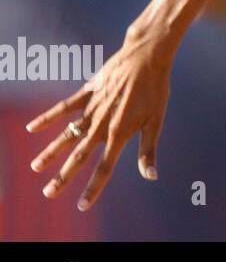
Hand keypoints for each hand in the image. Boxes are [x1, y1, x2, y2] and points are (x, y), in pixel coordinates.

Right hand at [27, 26, 174, 209]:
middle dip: (63, 177)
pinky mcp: (87, 92)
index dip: (93, 188)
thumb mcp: (156, 121)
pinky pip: (63, 107)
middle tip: (48, 194)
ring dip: (50, 152)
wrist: (147, 56)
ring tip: (36, 168)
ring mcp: (92, 108)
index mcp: (119, 133)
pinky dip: (48, 118)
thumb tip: (151, 176)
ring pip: (66, 135)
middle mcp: (101, 124)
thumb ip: (148, 150)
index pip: (104, 168)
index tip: (82, 206)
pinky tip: (32, 128)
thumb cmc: (156, 90)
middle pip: (78, 156)